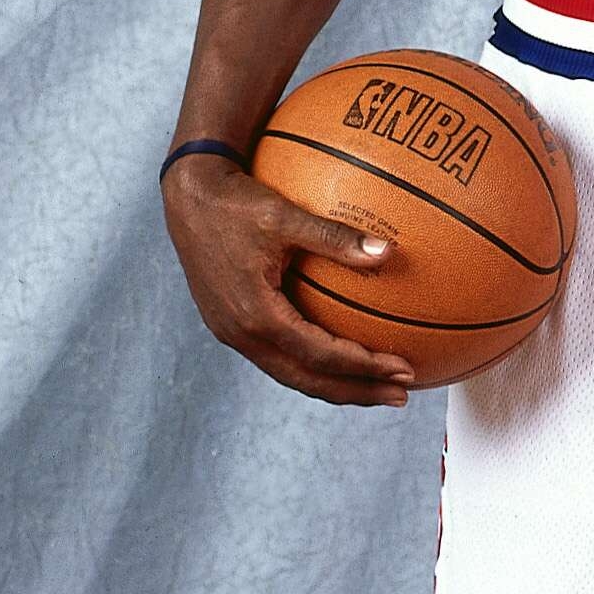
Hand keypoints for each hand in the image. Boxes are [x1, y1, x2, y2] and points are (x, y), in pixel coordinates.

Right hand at [160, 154, 416, 405]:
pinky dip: (314, 366)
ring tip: (378, 388)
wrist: (188, 197)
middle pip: (307, 379)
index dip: (364, 366)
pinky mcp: (231, 325)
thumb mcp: (285, 215)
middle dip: (356, 391)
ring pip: (291, 374)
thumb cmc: (236, 201)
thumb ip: (335, 237)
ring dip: (336, 384)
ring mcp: (232, 333)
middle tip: (401, 396)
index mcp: (255, 314)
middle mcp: (241, 333)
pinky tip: (341, 360)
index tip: (405, 367)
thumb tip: (389, 252)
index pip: (319, 354)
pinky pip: (279, 357)